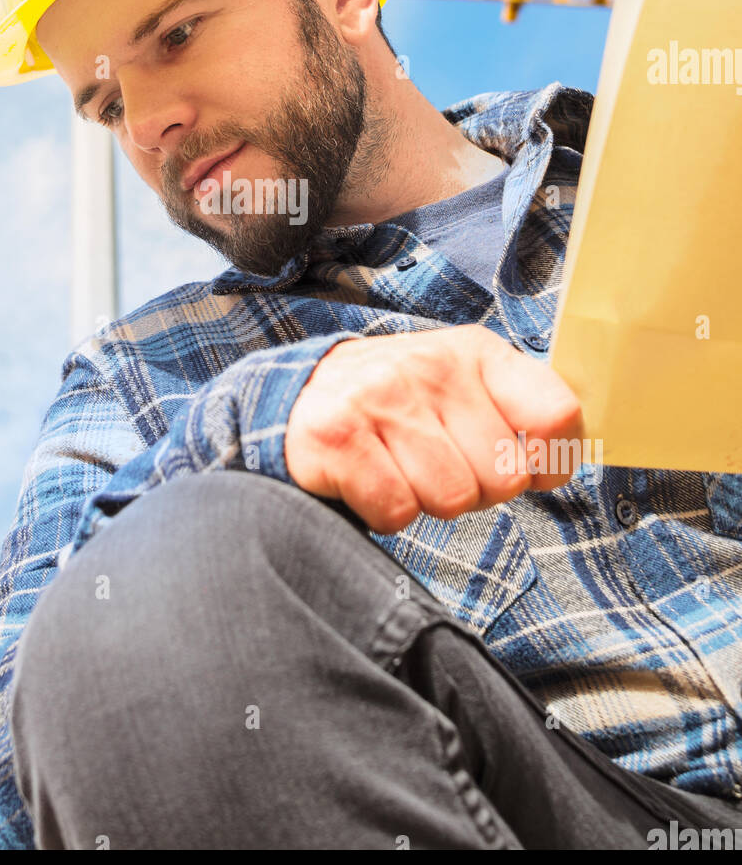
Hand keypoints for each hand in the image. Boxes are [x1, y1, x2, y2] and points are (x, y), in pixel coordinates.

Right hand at [283, 324, 582, 533]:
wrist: (301, 393)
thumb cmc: (401, 402)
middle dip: (475, 488)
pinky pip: (397, 511)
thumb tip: (563, 462)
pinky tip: (369, 479)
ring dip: (426, 500)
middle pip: (505, 478)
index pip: (556, 415)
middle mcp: (430, 366)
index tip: (525, 467)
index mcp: (475, 352)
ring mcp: (381, 398)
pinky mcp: (337, 437)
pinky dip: (384, 512)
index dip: (550, 462)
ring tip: (400, 468)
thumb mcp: (462, 385)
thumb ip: (520, 411)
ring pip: (452, 500)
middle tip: (435, 463)